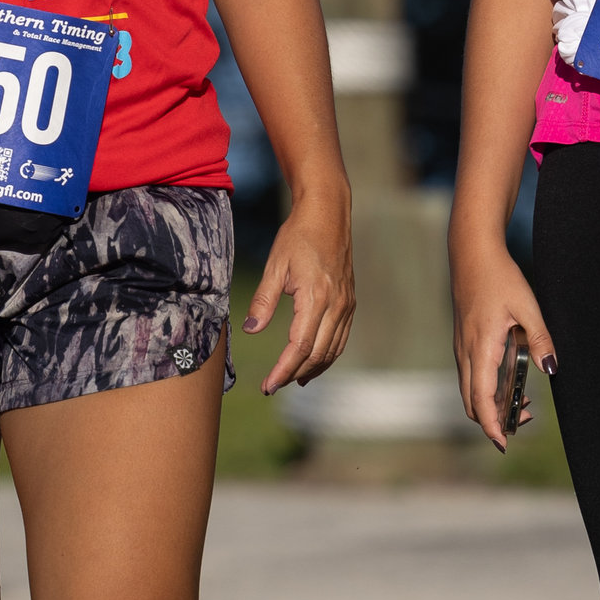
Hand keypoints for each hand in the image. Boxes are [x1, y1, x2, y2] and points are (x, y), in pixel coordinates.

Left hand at [243, 186, 353, 394]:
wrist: (328, 213)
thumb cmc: (298, 235)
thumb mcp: (276, 265)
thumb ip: (264, 300)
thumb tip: (250, 330)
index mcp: (317, 297)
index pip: (301, 346)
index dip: (284, 370)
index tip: (268, 385)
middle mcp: (337, 305)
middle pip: (318, 353)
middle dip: (294, 374)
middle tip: (272, 386)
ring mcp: (346, 304)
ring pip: (332, 349)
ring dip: (312, 369)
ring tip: (291, 381)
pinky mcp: (349, 301)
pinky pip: (341, 337)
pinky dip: (327, 354)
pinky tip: (313, 361)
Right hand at [452, 236, 555, 452]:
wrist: (471, 252)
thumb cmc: (499, 276)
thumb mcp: (527, 306)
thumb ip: (540, 338)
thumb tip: (551, 369)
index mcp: (480, 348)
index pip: (481, 400)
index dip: (492, 426)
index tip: (505, 443)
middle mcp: (465, 351)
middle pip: (471, 402)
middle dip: (493, 419)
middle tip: (524, 419)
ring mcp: (461, 345)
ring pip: (469, 389)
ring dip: (490, 404)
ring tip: (522, 402)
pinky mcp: (463, 339)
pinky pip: (470, 374)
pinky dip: (485, 387)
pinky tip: (509, 377)